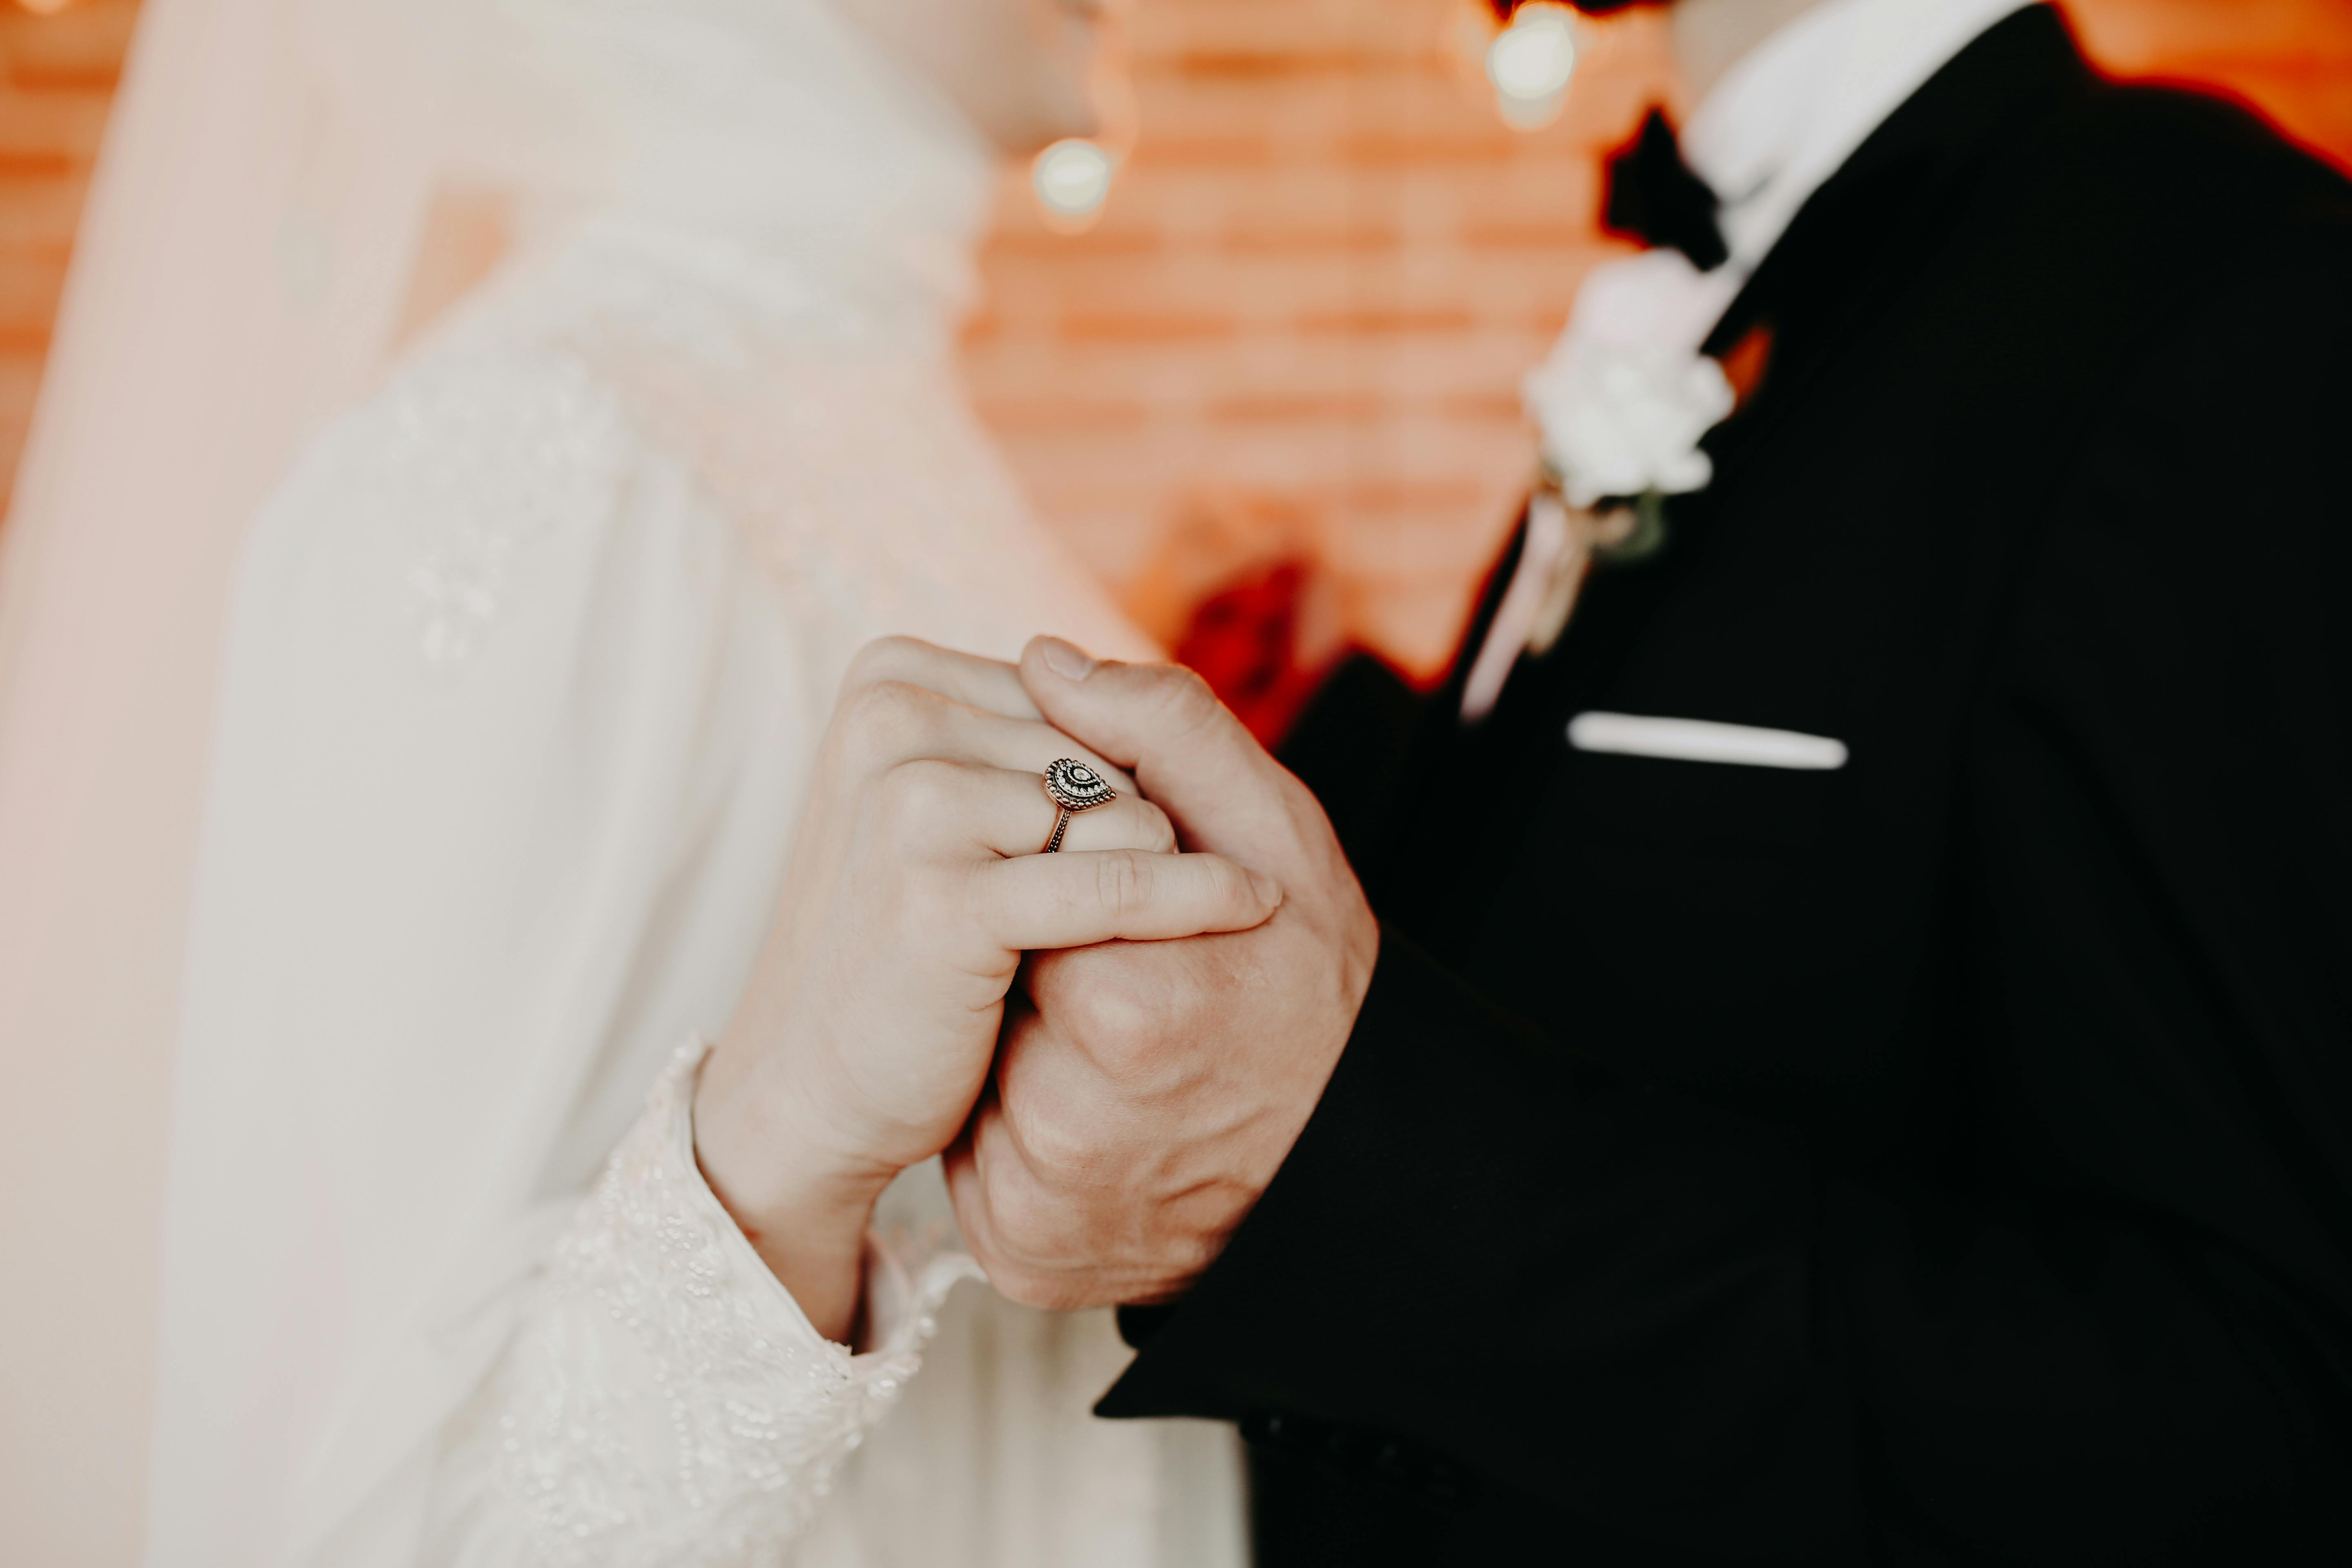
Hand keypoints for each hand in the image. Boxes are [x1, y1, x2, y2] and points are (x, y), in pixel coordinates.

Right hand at [693, 637, 1282, 1340]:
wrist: (808, 1085)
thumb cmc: (902, 944)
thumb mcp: (952, 808)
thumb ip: (1021, 726)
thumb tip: (1061, 657)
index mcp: (890, 678)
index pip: (1075, 694)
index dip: (1113, 772)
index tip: (1086, 841)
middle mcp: (891, 719)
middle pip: (1105, 747)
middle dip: (1130, 820)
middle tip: (1089, 903)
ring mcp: (912, 805)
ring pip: (1124, 809)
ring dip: (1150, 870)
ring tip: (1089, 935)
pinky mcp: (946, 897)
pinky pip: (1120, 882)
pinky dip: (1193, 900)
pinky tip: (1241, 909)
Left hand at [944, 637, 1378, 1308]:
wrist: (1360, 1168)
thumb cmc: (1318, 990)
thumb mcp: (1277, 838)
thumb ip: (1163, 736)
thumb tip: (1046, 659)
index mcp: (1129, 1005)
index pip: (1026, 899)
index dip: (1071, 890)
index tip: (1124, 913)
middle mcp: (1071, 1123)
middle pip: (996, 990)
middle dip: (1042, 969)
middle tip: (1123, 985)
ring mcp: (1039, 1204)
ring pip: (977, 1075)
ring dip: (1022, 1048)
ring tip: (1112, 1055)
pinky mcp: (1020, 1257)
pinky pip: (976, 1167)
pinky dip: (1015, 1133)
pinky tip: (1092, 1116)